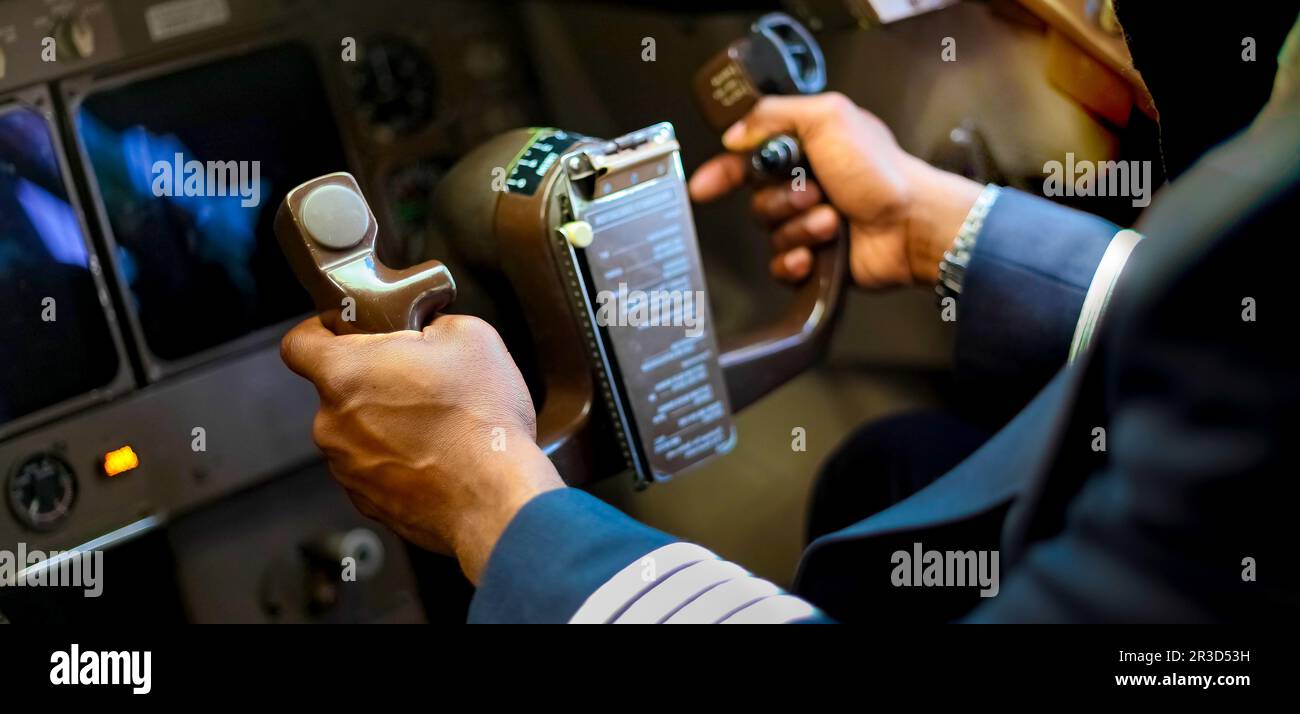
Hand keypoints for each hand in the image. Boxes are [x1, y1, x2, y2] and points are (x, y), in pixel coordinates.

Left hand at [280, 314, 563, 583]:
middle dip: (374, 381)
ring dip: (386, 424)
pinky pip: (373, 468)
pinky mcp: (367, 502)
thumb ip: (432, 322)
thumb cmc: (481, 421)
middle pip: (337, 390)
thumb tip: (429, 331)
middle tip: (421, 381)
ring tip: (438, 425)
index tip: (345, 333)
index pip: (297, 344)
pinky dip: (398, 460)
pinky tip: (438, 456)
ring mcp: (347, 468)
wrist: (497, 499)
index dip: (320, 332)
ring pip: (356, 431)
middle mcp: (333, 424)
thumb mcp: (471, 337)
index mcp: (346, 374)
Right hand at [689, 92, 983, 289]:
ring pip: (771, 232)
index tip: (702, 187)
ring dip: (799, 226)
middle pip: (757, 199)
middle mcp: (806, 185)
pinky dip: (795, 258)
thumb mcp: (828, 118)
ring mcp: (811, 223)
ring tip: (832, 221)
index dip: (722, 172)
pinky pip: (780, 264)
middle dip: (781, 198)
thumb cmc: (880, 171)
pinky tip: (816, 254)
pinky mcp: (816, 258)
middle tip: (815, 192)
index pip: (748, 158)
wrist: (912, 224)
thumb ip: (774, 115)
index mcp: (806, 149)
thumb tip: (734, 134)